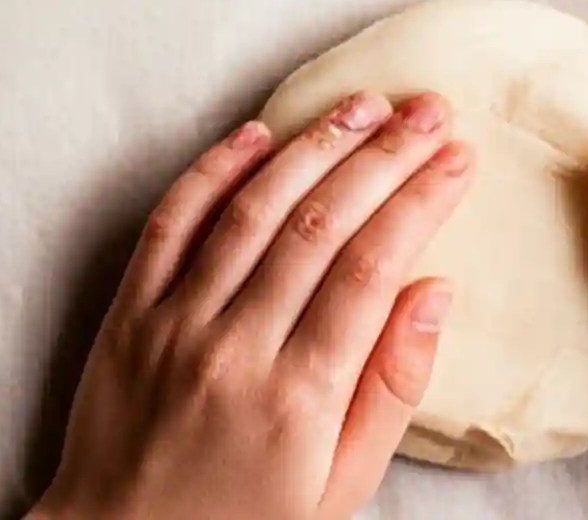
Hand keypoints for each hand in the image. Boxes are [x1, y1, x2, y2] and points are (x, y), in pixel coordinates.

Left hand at [29, 91, 473, 519]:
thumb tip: (435, 292)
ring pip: (253, 209)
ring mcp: (174, 324)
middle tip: (429, 111)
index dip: (421, 201)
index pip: (372, 268)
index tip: (459, 158)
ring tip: (366, 105)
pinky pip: (171, 222)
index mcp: (300, 398)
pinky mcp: (129, 313)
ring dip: (315, 146)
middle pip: (322, 224)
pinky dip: (214, 169)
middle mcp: (236, 348)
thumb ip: (391, 391)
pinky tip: (259, 132)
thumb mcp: (342, 487)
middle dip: (385, 156)